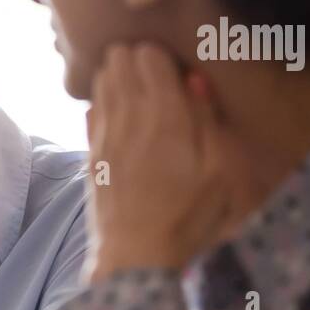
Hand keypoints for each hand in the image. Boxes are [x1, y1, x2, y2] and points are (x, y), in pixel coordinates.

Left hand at [86, 43, 244, 279]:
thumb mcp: (220, 171)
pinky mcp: (90, 153)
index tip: (174, 65)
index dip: (161, 52)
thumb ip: (208, 120)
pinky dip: (102, 101)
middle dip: (135, 56)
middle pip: (118, 59)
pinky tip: (119, 111)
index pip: (148, 55)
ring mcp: (103, 135)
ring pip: (101, 80)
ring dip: (117, 74)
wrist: (137, 257)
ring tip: (138, 86)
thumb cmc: (188, 217)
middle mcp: (127, 119)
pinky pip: (90, 109)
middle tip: (156, 71)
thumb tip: (194, 78)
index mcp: (164, 118)